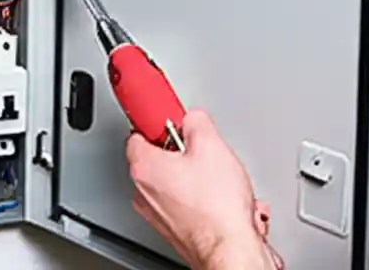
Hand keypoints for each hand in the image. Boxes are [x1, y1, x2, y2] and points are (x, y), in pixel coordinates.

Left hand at [125, 110, 280, 269]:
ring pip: (177, 184)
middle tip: (204, 154)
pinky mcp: (176, 231)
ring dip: (200, 180)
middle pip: (160, 159)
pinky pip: (189, 205)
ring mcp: (158, 215)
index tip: (170, 119)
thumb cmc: (216, 208)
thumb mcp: (211, 144)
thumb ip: (197, 121)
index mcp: (144, 167)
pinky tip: (226, 202)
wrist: (230, 250)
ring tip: (221, 183)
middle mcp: (144, 193)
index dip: (159, 123)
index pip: (138, 132)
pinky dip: (207, 202)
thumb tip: (193, 119)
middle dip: (185, 155)